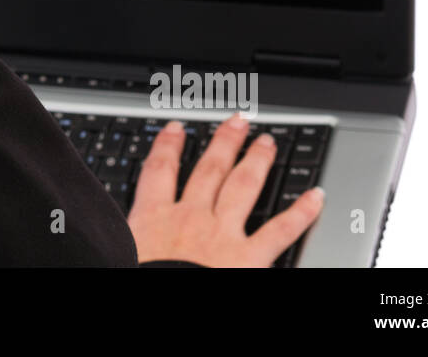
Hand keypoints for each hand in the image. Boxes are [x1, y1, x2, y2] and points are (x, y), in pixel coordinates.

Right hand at [126, 114, 323, 266]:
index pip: (159, 171)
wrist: (161, 305)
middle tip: (236, 122)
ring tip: (266, 142)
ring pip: (242, 187)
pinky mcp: (249, 257)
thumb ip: (126, 238)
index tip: (175, 128)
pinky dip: (302, 212)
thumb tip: (111, 236)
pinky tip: (317, 196)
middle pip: (209, 170)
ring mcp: (222, 234)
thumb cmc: (138, 277)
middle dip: (224, 142)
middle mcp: (190, 218)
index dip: (168, 145)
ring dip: (257, 161)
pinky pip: (281, 230)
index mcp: (153, 219)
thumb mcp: (121, 253)